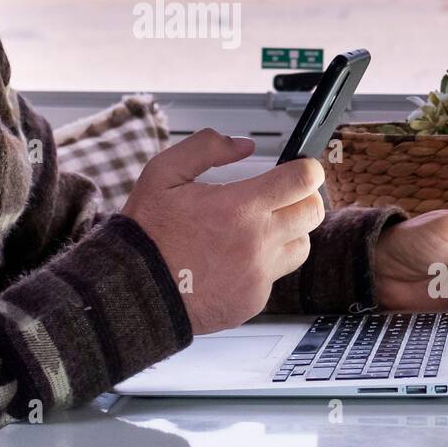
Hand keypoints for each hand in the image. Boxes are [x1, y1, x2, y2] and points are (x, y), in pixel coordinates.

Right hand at [122, 129, 324, 333]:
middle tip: (281, 197)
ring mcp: (258, 275)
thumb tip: (243, 146)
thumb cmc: (147, 234)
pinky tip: (233, 259)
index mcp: (239, 208)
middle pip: (313, 212)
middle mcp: (257, 242)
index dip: (306, 168)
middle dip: (302, 198)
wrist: (135, 291)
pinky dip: (263, 265)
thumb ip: (206, 148)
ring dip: (288, 233)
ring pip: (301, 246)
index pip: (303, 180)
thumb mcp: (163, 173)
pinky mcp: (254, 300)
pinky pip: (275, 276)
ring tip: (256, 230)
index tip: (298, 169)